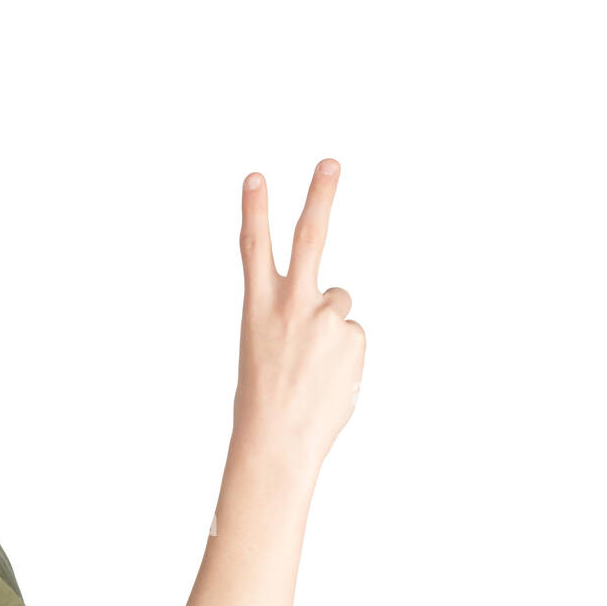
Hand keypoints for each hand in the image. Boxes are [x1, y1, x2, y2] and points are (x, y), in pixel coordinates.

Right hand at [232, 160, 365, 469]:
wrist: (277, 442)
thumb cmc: (264, 399)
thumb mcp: (262, 347)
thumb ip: (294, 318)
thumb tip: (339, 313)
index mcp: (257, 307)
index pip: (253, 247)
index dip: (254, 209)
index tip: (256, 175)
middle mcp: (291, 305)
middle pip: (310, 238)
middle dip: (319, 196)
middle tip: (330, 163)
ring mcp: (325, 319)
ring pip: (339, 305)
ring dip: (330, 330)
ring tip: (311, 369)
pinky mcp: (353, 337)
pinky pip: (353, 336)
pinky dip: (343, 355)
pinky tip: (327, 379)